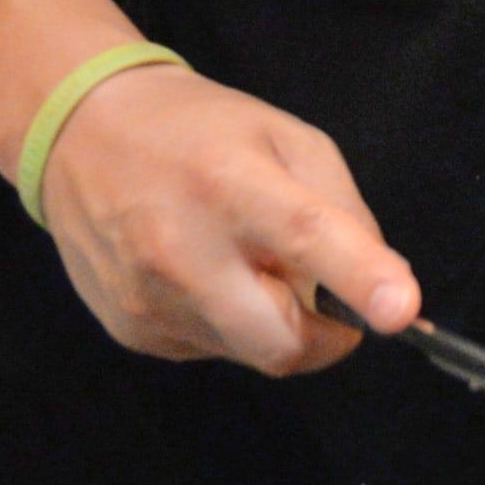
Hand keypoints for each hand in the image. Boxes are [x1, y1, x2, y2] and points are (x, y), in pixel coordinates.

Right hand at [35, 63, 416, 373]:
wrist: (82, 134)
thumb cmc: (202, 131)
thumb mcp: (288, 138)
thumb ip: (341, 210)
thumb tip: (383, 286)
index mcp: (231, 183)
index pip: (304, 235)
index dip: (359, 276)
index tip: (402, 311)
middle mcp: (181, 250)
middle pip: (280, 340)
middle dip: (325, 338)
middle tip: (329, 301)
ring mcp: (147, 299)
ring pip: (249, 352)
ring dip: (271, 322)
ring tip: (247, 264)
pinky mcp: (129, 330)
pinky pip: (210, 349)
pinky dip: (230, 324)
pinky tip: (207, 276)